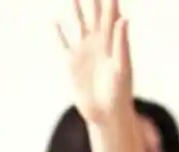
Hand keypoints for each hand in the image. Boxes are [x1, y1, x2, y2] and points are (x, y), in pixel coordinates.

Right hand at [56, 0, 131, 124]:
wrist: (107, 114)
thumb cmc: (119, 93)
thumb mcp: (121, 67)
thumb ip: (121, 43)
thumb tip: (123, 18)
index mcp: (112, 44)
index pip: (111, 16)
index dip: (110, 2)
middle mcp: (98, 45)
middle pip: (95, 17)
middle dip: (93, 1)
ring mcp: (84, 53)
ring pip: (79, 26)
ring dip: (76, 11)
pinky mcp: (72, 63)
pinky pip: (63, 44)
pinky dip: (59, 33)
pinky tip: (55, 22)